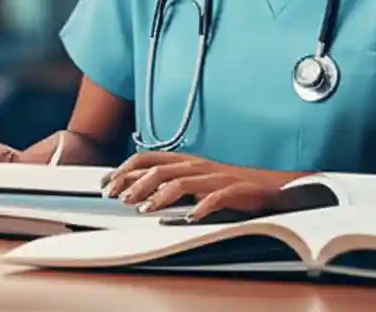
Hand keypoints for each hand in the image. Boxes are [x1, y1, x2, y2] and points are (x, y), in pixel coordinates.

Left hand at [102, 151, 279, 219]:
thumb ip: (169, 182)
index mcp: (185, 160)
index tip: (108, 183)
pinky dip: (201, 207)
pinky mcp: (234, 190)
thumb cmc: (227, 186)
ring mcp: (215, 177)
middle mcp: (197, 165)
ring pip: (182, 181)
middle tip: (120, 199)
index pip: (147, 158)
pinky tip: (190, 217)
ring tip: (145, 209)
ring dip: (160, 195)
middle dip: (136, 183)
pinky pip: (215, 197)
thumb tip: (135, 190)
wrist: (268, 186)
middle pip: (160, 169)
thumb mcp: (194, 180)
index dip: (125, 169)